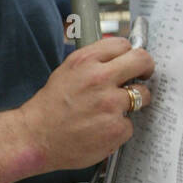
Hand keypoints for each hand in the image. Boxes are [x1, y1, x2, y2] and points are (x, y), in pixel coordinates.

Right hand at [19, 37, 154, 172]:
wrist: (36, 138)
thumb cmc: (50, 107)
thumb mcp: (67, 72)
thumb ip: (93, 63)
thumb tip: (119, 60)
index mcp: (86, 61)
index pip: (123, 45)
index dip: (128, 54)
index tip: (130, 61)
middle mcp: (100, 79)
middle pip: (142, 61)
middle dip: (146, 68)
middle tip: (143, 76)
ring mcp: (110, 105)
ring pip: (142, 95)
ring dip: (134, 101)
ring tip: (114, 110)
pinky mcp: (116, 128)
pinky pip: (130, 124)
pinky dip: (119, 128)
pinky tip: (101, 130)